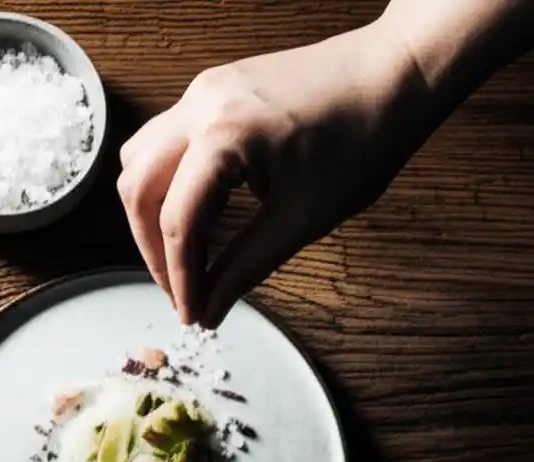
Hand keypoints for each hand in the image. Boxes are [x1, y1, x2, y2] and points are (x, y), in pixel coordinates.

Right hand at [117, 18, 436, 326]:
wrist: (395, 75)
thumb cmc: (365, 138)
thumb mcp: (303, 218)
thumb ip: (245, 267)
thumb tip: (209, 308)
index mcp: (225, 136)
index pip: (178, 221)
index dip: (179, 278)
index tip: (191, 313)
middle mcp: (201, 105)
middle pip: (138, 187)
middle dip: (152, 247)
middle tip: (180, 290)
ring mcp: (203, 91)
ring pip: (142, 158)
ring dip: (152, 210)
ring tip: (182, 253)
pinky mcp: (213, 89)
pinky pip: (168, 139)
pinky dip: (171, 181)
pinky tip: (200, 211)